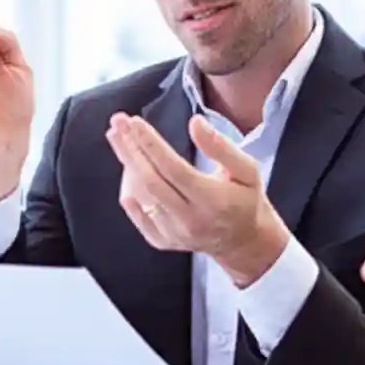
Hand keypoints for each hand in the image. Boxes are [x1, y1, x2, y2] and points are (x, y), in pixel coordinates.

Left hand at [106, 112, 289, 286]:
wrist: (244, 242)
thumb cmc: (245, 200)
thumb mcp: (247, 170)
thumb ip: (221, 147)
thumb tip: (195, 122)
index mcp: (212, 200)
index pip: (173, 169)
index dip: (152, 144)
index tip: (135, 122)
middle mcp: (190, 220)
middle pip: (151, 181)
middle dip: (130, 149)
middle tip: (117, 123)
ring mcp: (174, 234)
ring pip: (143, 196)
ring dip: (127, 165)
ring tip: (116, 137)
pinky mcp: (164, 242)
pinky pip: (140, 217)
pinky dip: (129, 195)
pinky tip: (124, 172)